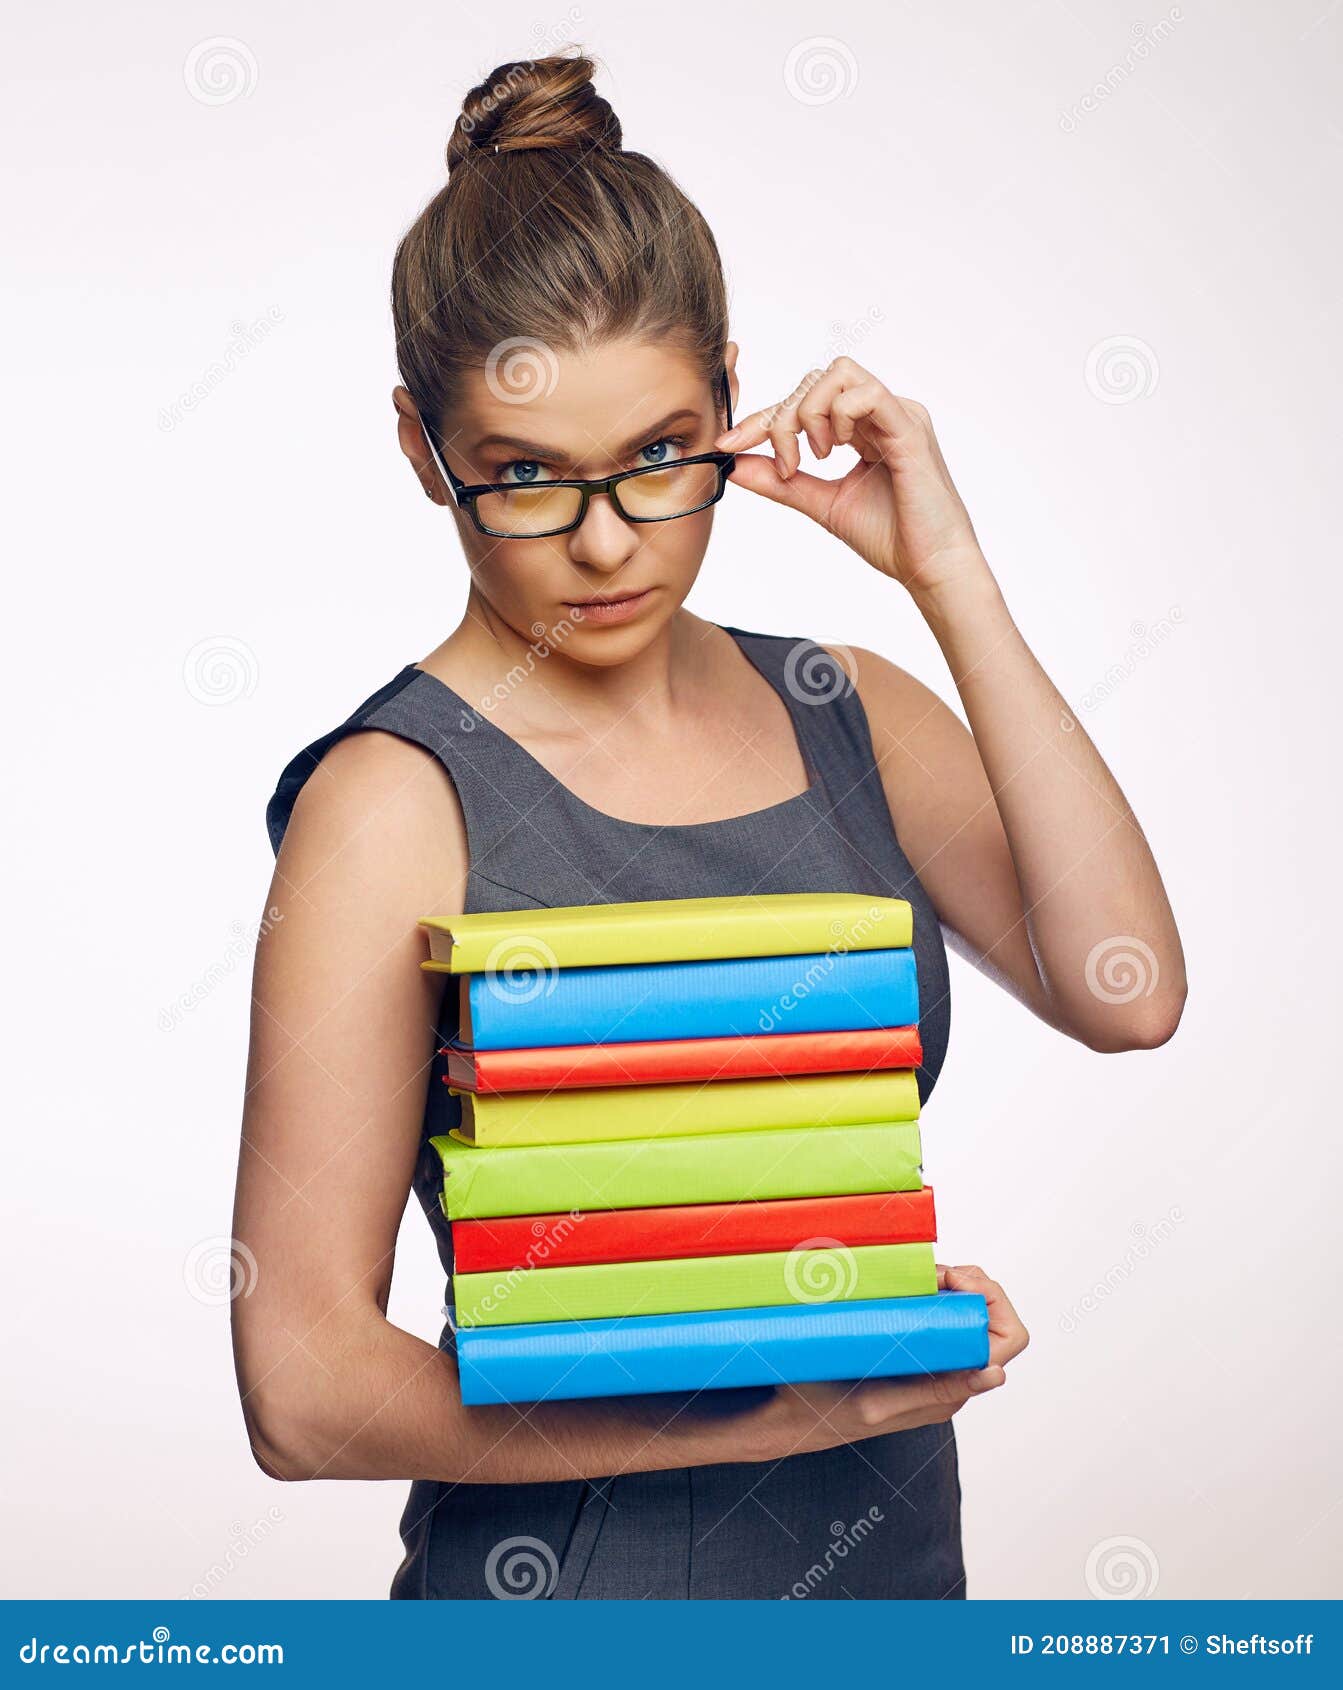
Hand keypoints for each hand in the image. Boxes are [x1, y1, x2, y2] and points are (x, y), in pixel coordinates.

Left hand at [715, 357, 988, 603]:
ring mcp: (898, 415)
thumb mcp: (822, 504)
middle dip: (783, 418)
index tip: (730, 445)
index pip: (805, 403)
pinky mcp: (910, 429)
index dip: (763, 419)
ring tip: (816, 457)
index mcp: (865, 429)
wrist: (930, 568)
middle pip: (816, 380)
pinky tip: (839, 451)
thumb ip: (781, 483)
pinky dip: (840, 416)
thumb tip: (734, 467)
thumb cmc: (892, 537)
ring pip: (839, 375)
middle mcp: (882, 414)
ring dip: (810, 413)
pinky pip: (867, 394)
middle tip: (786, 465)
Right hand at [740, 1263, 1027, 1461]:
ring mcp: (934, 1365)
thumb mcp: (880, 1402)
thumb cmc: (831, 1408)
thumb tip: (998, 1374)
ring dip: (951, 1285)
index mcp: (952, 1391)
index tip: (947, 1279)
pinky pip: (943, 1316)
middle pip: (992, 1316)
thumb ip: (938, 1390)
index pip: (1007, 1338)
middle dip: (972, 1283)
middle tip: (933, 1271)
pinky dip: (933, 1293)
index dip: (990, 1299)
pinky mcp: (914, 1354)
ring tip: (917, 1275)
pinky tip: (907, 1285)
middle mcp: (950, 1378)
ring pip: (968, 1311)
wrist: (794, 1415)